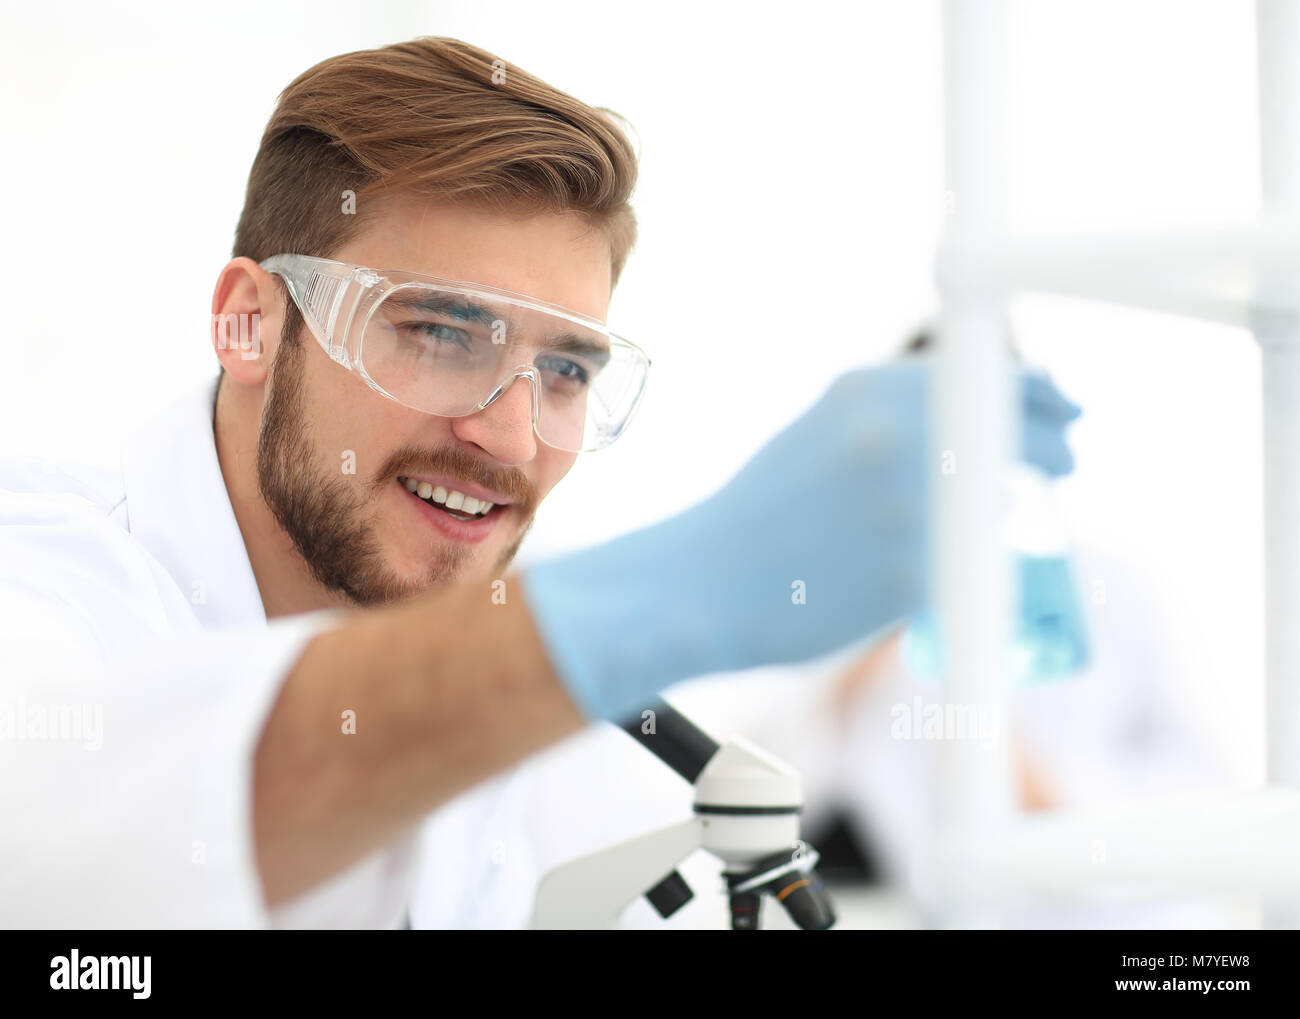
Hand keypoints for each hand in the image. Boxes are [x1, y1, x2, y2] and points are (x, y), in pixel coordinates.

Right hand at [521, 360, 1081, 720]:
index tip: (1067, 410)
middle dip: (1051, 446)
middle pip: (1014, 432)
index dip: (1041, 396)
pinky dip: (980, 568)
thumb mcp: (821, 433)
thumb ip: (892, 417)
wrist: (702, 581)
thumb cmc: (761, 514)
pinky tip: (966, 573)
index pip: (988, 376)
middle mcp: (895, 434)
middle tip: (1066, 460)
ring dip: (1017, 506)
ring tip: (1013, 520)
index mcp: (868, 391)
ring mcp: (908, 503)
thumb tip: (971, 419)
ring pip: (1001, 501)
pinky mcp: (913, 574)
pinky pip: (972, 566)